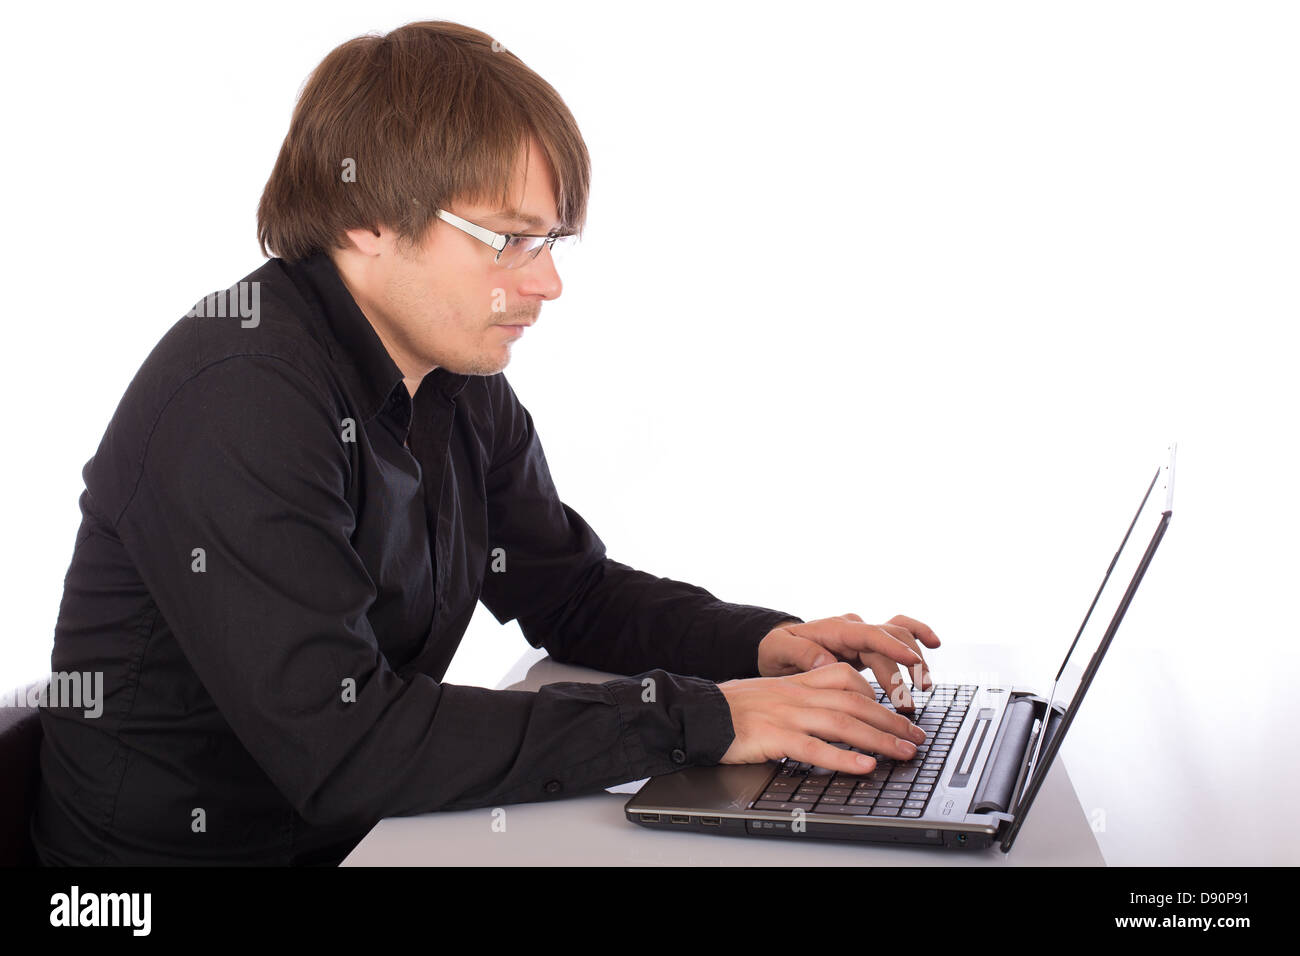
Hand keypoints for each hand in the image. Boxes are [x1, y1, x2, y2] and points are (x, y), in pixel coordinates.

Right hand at [718, 662, 927, 773]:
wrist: (697, 712)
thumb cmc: (730, 708)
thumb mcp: (769, 693)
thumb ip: (798, 697)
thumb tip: (826, 712)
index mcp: (797, 683)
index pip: (846, 678)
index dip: (876, 694)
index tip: (896, 711)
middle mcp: (797, 694)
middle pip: (856, 702)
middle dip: (891, 720)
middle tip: (917, 737)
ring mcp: (787, 714)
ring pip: (844, 722)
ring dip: (880, 738)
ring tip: (905, 752)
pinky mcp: (774, 736)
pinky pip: (815, 748)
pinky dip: (843, 758)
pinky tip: (864, 766)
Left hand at [756, 612, 940, 708]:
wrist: (777, 647)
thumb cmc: (777, 651)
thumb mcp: (778, 652)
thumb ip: (801, 655)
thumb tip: (826, 661)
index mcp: (833, 629)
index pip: (869, 634)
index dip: (893, 648)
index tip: (912, 663)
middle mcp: (852, 628)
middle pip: (889, 642)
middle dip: (903, 673)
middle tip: (906, 704)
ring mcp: (862, 634)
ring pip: (899, 638)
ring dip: (914, 663)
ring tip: (921, 690)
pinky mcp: (868, 644)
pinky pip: (897, 633)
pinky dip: (918, 635)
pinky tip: (934, 645)